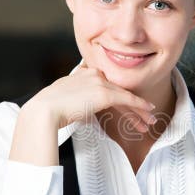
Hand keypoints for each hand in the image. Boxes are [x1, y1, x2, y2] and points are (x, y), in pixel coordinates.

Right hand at [30, 65, 156, 131]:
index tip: (126, 108)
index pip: (107, 86)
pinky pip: (127, 100)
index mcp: (83, 73)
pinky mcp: (104, 93)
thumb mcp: (65, 100)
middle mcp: (93, 74)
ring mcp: (99, 82)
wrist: (44, 110)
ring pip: (125, 96)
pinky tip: (149, 111)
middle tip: (146, 115)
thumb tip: (82, 111)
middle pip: (118, 91)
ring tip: (150, 121)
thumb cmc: (49, 110)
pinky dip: (140, 105)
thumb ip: (77, 100)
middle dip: (133, 105)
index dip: (119, 99)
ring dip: (139, 110)